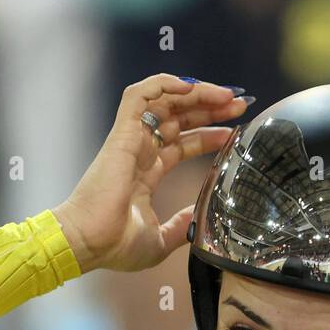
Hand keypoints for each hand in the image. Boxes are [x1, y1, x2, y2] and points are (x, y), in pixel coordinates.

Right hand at [52, 74, 249, 274]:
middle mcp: (140, 152)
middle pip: (179, 118)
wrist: (90, 242)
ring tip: (226, 95)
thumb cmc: (115, 244)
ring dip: (197, 93)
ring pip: (165, 101)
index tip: (233, 132)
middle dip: (210, 108)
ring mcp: (131, 140)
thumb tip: (199, 221)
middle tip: (239, 105)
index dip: (209, 134)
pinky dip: (164, 84)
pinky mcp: (123, 132)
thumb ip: (181, 226)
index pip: (183, 143)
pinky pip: (141, 95)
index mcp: (147, 173)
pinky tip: (192, 87)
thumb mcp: (161, 240)